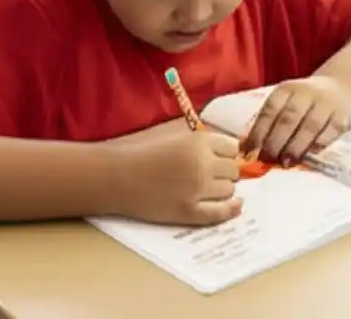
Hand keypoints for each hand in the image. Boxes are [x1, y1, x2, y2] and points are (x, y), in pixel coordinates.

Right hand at [112, 124, 242, 225]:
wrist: (115, 177)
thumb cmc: (141, 154)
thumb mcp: (174, 137)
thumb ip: (201, 142)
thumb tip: (233, 151)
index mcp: (198, 142)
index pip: (232, 148)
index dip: (226, 154)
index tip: (219, 159)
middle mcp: (201, 164)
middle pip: (233, 171)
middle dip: (225, 173)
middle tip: (210, 176)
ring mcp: (196, 189)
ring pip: (229, 191)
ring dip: (222, 191)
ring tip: (206, 189)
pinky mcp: (188, 211)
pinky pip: (220, 213)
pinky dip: (230, 210)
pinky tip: (234, 206)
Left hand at [242, 76, 350, 163]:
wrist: (340, 86)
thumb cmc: (304, 101)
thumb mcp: (286, 101)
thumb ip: (271, 122)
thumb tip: (249, 150)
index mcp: (286, 89)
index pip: (270, 110)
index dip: (259, 132)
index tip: (250, 151)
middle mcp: (306, 93)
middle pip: (289, 118)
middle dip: (276, 142)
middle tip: (268, 159)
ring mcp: (326, 103)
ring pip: (310, 126)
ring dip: (296, 147)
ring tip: (286, 162)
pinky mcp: (342, 116)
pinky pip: (330, 132)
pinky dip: (317, 145)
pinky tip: (308, 155)